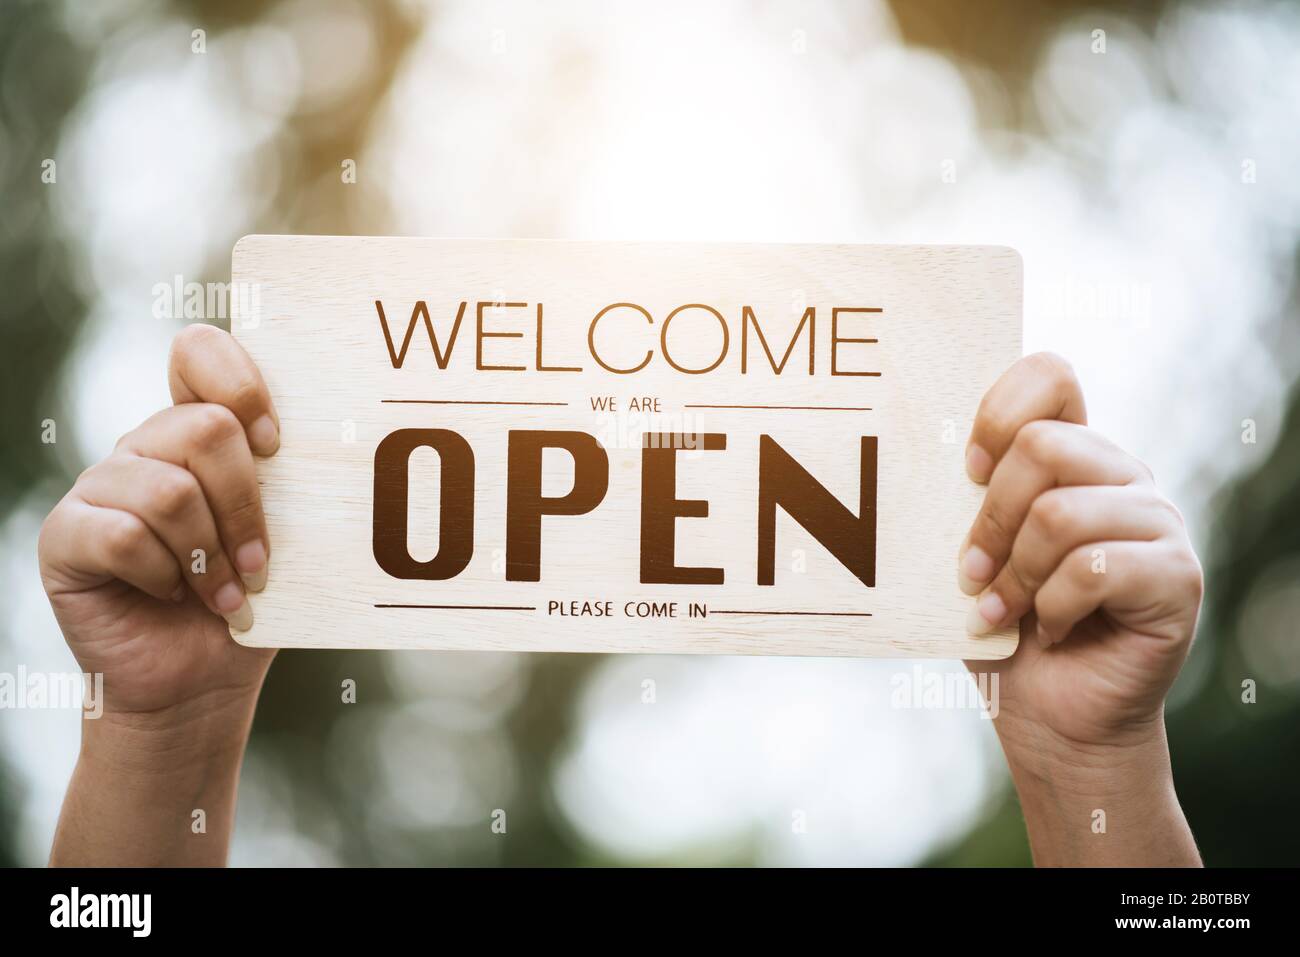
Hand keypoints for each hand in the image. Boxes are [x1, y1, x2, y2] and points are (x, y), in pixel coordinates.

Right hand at [39, 323, 278, 719]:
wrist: (200, 682)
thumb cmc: (251, 601)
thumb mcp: (287, 537)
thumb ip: (293, 486)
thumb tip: (346, 453)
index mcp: (196, 431)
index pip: (199, 352)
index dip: (241, 384)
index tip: (276, 445)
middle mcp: (144, 447)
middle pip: (202, 428)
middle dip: (245, 506)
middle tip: (260, 563)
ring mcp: (99, 487)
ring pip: (168, 490)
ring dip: (211, 554)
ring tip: (227, 594)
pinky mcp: (65, 535)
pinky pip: (125, 535)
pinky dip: (166, 576)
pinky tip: (174, 597)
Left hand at [959, 353, 1201, 865]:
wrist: (1050, 715)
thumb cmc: (1001, 627)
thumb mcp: (967, 550)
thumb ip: (961, 499)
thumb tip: (904, 451)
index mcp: (1074, 453)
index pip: (1050, 376)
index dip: (997, 413)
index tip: (966, 473)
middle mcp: (1121, 475)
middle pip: (1042, 446)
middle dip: (989, 518)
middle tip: (970, 572)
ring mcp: (1157, 521)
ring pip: (1062, 512)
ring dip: (1014, 573)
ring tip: (1001, 609)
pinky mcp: (1177, 576)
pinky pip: (1093, 568)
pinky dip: (1052, 608)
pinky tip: (1050, 631)